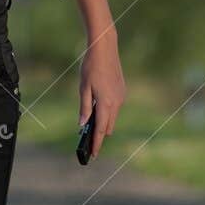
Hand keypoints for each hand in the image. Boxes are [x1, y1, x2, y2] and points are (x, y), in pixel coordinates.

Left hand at [80, 31, 124, 157]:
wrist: (105, 49)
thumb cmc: (91, 67)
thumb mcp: (83, 88)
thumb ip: (84, 108)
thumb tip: (82, 125)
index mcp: (105, 103)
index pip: (100, 130)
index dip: (95, 144)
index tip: (92, 155)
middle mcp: (116, 102)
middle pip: (108, 127)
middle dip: (98, 135)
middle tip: (87, 141)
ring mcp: (121, 97)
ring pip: (112, 117)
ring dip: (103, 122)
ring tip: (90, 124)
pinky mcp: (122, 91)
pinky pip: (115, 108)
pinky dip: (107, 112)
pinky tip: (98, 107)